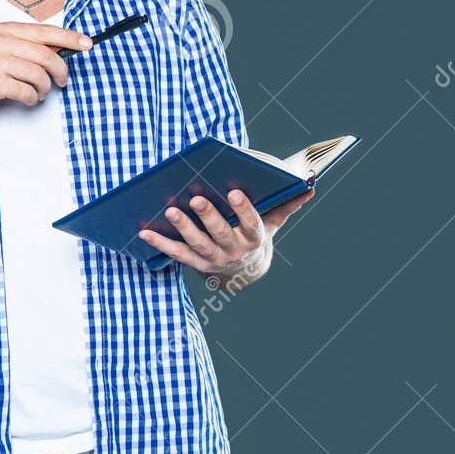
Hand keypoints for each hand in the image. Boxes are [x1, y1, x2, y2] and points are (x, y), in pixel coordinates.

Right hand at [0, 22, 91, 119]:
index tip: (87, 44)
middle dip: (60, 71)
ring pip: (39, 74)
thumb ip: (25, 46)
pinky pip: (26, 91)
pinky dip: (31, 98)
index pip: (45, 31)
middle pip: (46, 54)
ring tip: (38, 94)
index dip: (69, 38)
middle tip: (62, 82)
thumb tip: (59, 49)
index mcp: (4, 30)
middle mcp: (0, 41)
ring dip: (44, 89)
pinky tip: (27, 99)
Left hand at [137, 186, 314, 274]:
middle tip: (196, 198)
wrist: (245, 269)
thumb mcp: (274, 220)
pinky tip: (144, 232)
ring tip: (170, 210)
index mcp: (254, 237)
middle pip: (220, 233)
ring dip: (183, 228)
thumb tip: (310, 185)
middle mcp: (234, 250)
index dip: (244, 209)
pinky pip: (176, 254)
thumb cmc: (256, 232)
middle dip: (208, 216)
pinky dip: (160, 244)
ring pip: (197, 244)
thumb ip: (288, 203)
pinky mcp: (196, 263)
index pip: (251, 223)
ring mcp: (214, 259)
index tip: (235, 192)